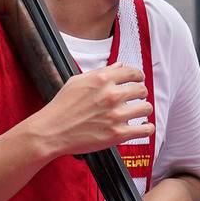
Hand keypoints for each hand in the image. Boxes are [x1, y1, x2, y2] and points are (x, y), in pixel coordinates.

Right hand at [24, 63, 153, 159]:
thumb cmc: (61, 107)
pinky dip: (147, 128)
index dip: (138, 77)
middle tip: (137, 98)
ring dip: (144, 109)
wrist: (52, 131)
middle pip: (142, 90)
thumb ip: (101, 72)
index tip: (138, 80)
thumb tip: (119, 66)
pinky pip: (145, 130)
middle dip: (141, 93)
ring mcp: (116, 115)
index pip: (132, 73)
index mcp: (102, 79)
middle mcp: (111, 95)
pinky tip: (144, 127)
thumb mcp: (77, 81)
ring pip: (146, 108)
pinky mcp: (117, 134)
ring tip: (139, 112)